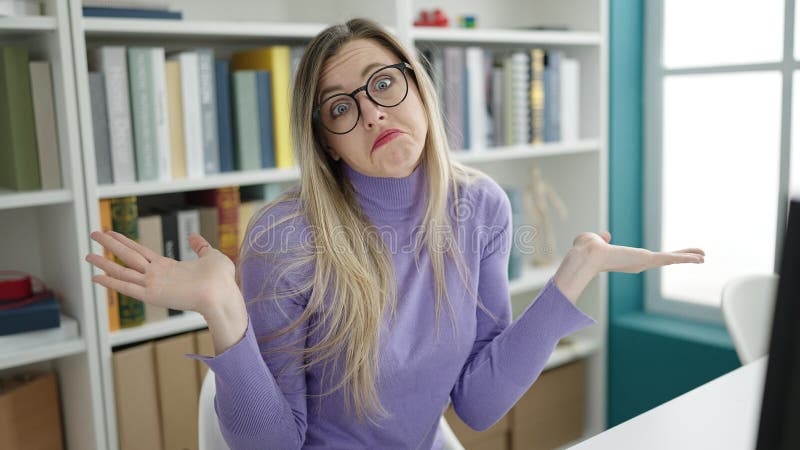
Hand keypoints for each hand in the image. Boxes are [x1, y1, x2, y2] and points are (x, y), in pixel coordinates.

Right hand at [84, 230, 237, 315]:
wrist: (223, 293)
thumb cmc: (220, 279)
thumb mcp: (211, 255)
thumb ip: (200, 246)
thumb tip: (193, 236)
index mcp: (168, 266)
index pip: (141, 252)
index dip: (125, 241)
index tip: (111, 232)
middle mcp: (157, 275)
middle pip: (127, 257)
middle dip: (110, 245)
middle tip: (93, 234)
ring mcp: (153, 285)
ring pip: (123, 271)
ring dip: (104, 263)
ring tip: (87, 255)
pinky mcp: (152, 295)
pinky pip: (127, 288)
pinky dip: (111, 283)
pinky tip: (96, 277)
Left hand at [553, 231, 704, 302]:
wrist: (587, 255)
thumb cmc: (586, 249)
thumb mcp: (596, 241)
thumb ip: (602, 239)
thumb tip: (605, 235)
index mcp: (628, 260)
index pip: (649, 259)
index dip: (661, 258)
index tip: (671, 257)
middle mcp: (638, 264)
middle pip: (664, 260)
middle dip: (680, 258)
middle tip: (697, 258)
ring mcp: (644, 263)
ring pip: (670, 260)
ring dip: (687, 257)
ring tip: (703, 257)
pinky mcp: (647, 260)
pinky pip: (671, 258)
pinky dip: (686, 257)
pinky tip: (700, 257)